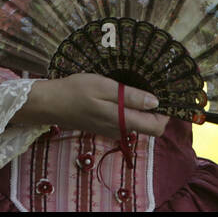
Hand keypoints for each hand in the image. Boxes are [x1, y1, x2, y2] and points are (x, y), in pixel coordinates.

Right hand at [11, 73, 169, 139]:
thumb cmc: (76, 90)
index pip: (156, 128)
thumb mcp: (105, 87)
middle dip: (158, 111)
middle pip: (149, 127)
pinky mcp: (103, 126)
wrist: (49, 103)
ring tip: (143, 87)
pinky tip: (126, 94)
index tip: (168, 94)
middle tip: (157, 87)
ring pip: (138, 124)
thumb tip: (156, 103)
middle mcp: (119, 129)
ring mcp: (111, 130)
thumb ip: (130, 97)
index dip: (167, 114)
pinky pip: (126, 121)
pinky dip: (132, 110)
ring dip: (145, 109)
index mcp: (121, 120)